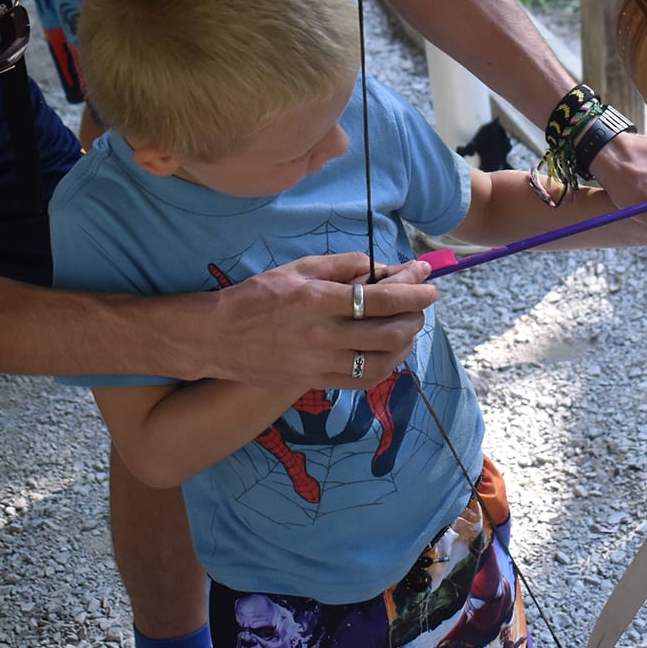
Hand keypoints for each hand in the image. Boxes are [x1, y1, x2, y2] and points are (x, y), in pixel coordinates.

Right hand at [207, 252, 433, 389]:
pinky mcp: (315, 382)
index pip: (383, 298)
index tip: (429, 282)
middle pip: (390, 330)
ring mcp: (320, 363)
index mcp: (319, 300)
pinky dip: (387, 366)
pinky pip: (364, 381)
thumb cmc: (256, 297)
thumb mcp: (297, 268)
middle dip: (416, 315)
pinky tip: (390, 352)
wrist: (218, 337)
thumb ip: (342, 265)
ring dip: (406, 342)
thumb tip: (379, 266)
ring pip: (383, 360)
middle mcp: (323, 335)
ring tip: (409, 326)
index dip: (414, 290)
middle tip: (422, 303)